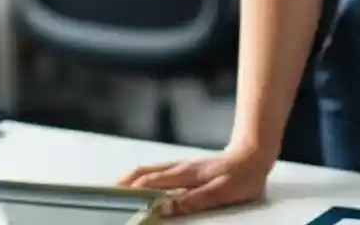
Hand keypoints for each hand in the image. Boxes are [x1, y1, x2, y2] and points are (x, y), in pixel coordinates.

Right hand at [115, 142, 274, 216]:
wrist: (253, 155)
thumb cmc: (241, 176)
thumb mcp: (220, 193)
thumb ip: (194, 199)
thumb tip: (167, 205)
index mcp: (184, 175)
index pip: (148, 182)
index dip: (130, 191)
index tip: (115, 199)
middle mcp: (179, 168)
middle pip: (142, 173)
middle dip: (123, 182)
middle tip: (106, 193)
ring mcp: (182, 166)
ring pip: (149, 170)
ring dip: (131, 178)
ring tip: (116, 189)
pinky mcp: (186, 168)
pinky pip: (158, 171)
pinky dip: (143, 176)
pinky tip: (142, 183)